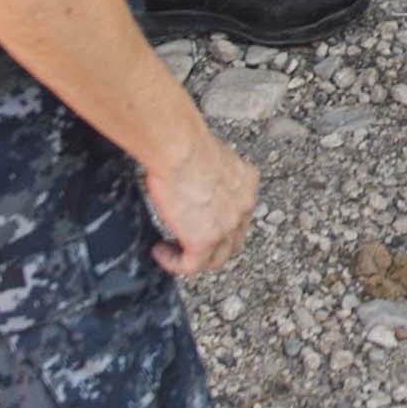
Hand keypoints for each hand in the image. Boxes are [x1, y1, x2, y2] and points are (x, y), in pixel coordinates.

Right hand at [142, 122, 257, 276]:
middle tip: (185, 240)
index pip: (239, 212)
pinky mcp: (205, 241)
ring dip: (193, 258)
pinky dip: (174, 263)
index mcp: (246, 182)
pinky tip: (160, 252)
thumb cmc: (184, 141)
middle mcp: (243, 206)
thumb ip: (204, 170)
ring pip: (216, 258)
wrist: (179, 147)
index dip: (219, 221)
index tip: (196, 218)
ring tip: (170, 249)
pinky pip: (192, 266)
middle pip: (233, 240)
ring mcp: (227, 226)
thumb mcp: (206, 155)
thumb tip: (186, 172)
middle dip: (212, 245)